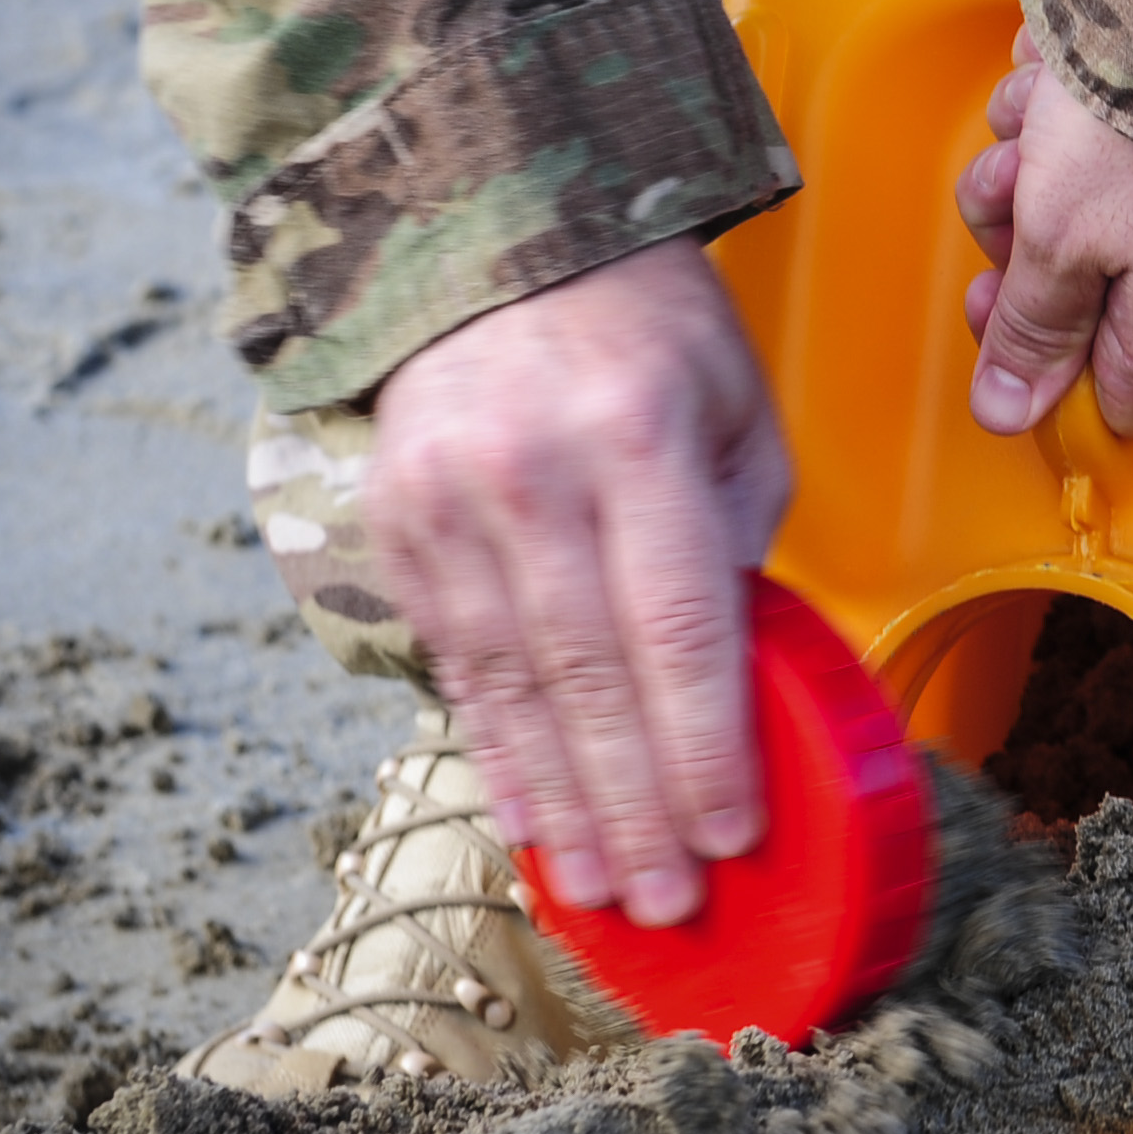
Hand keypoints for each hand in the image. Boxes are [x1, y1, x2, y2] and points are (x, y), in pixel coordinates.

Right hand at [364, 237, 790, 925]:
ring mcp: (445, 504)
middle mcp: (528, 477)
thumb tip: (734, 672)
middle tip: (671, 902)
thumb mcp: (734, 408)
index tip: (732, 834)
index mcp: (634, 439)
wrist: (490, 231)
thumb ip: (738, 537)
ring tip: (605, 890)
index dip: (701, 745)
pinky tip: (532, 815)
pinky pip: (455, 662)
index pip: (675, 626)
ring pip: (510, 687)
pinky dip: (496, 747)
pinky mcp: (394, 525)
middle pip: (589, 678)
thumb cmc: (649, 328)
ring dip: (562, 801)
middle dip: (635, 806)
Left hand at [954, 44, 1132, 438]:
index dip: (1029, 351)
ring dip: (1044, 167)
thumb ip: (1030, 331)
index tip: (995, 293)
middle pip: (1086, 310)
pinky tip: (1072, 85)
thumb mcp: (1056, 239)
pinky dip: (1090, 128)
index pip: (1091, 401)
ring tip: (1042, 111)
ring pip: (1097, 228)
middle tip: (1010, 184)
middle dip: (1027, 238)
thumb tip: (1005, 412)